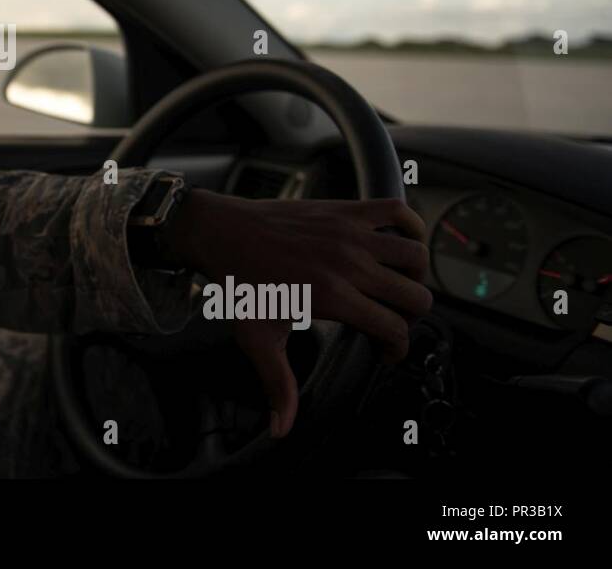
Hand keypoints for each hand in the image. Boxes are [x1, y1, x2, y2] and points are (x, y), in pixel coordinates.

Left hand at [166, 188, 431, 437]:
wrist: (222, 233)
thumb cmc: (241, 284)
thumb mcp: (259, 339)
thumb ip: (278, 384)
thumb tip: (281, 429)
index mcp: (332, 297)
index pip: (394, 329)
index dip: (397, 348)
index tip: (383, 351)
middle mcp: (348, 264)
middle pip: (415, 295)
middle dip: (411, 316)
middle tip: (390, 319)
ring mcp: (349, 233)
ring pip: (415, 255)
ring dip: (415, 275)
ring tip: (396, 286)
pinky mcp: (346, 209)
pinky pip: (397, 210)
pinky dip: (410, 224)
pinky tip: (400, 243)